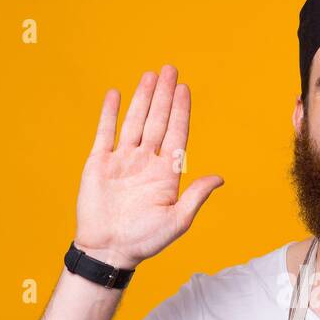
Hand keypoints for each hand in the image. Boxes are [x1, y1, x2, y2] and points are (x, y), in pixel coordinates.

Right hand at [74, 65, 223, 267]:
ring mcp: (122, 161)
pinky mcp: (99, 163)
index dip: (180, 110)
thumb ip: (195, 196)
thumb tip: (219, 178)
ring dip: (141, 98)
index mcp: (165, 173)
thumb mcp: (177, 220)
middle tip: (170, 69)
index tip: (184, 88)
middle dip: (163, 95)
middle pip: (157, 121)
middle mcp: (145, 162)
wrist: (108, 250)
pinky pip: (105, 133)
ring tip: (149, 75)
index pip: (176, 134)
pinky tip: (116, 94)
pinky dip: (110, 113)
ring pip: (134, 122)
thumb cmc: (144, 240)